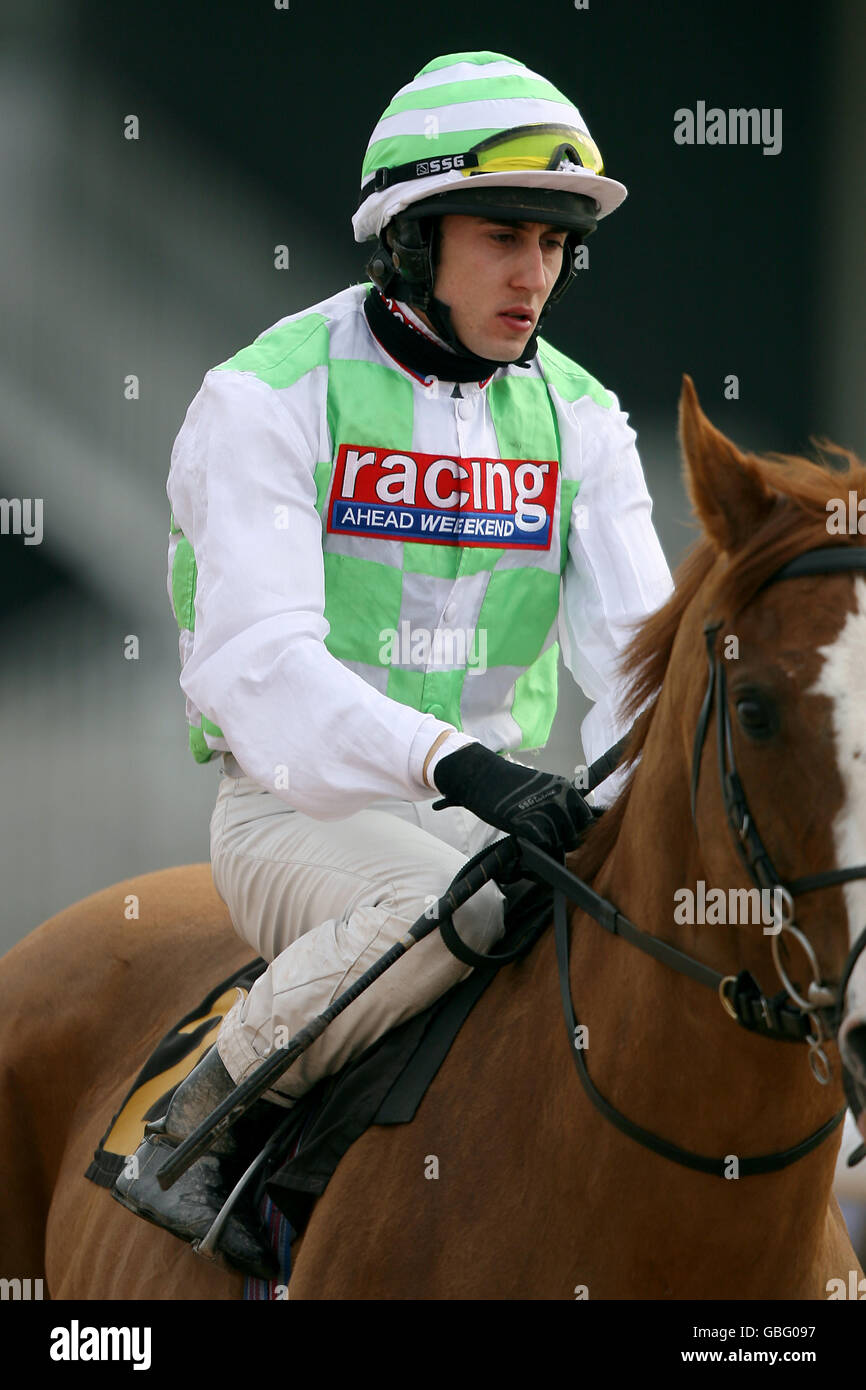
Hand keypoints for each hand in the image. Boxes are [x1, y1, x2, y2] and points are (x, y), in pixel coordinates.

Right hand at [433, 742, 593, 858]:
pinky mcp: (527, 823)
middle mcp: (559, 799)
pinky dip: (536, 847)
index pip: (586, 819)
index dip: (576, 830)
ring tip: (533, 838)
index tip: (564, 834)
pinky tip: (526, 839)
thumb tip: (571, 826)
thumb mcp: (543, 787)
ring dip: (547, 846)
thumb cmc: (509, 783)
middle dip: (562, 842)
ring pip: (558, 843)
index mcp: (565, 788)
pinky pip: (542, 845)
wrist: (482, 776)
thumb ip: (559, 803)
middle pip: (573, 835)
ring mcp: (544, 811)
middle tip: (545, 839)